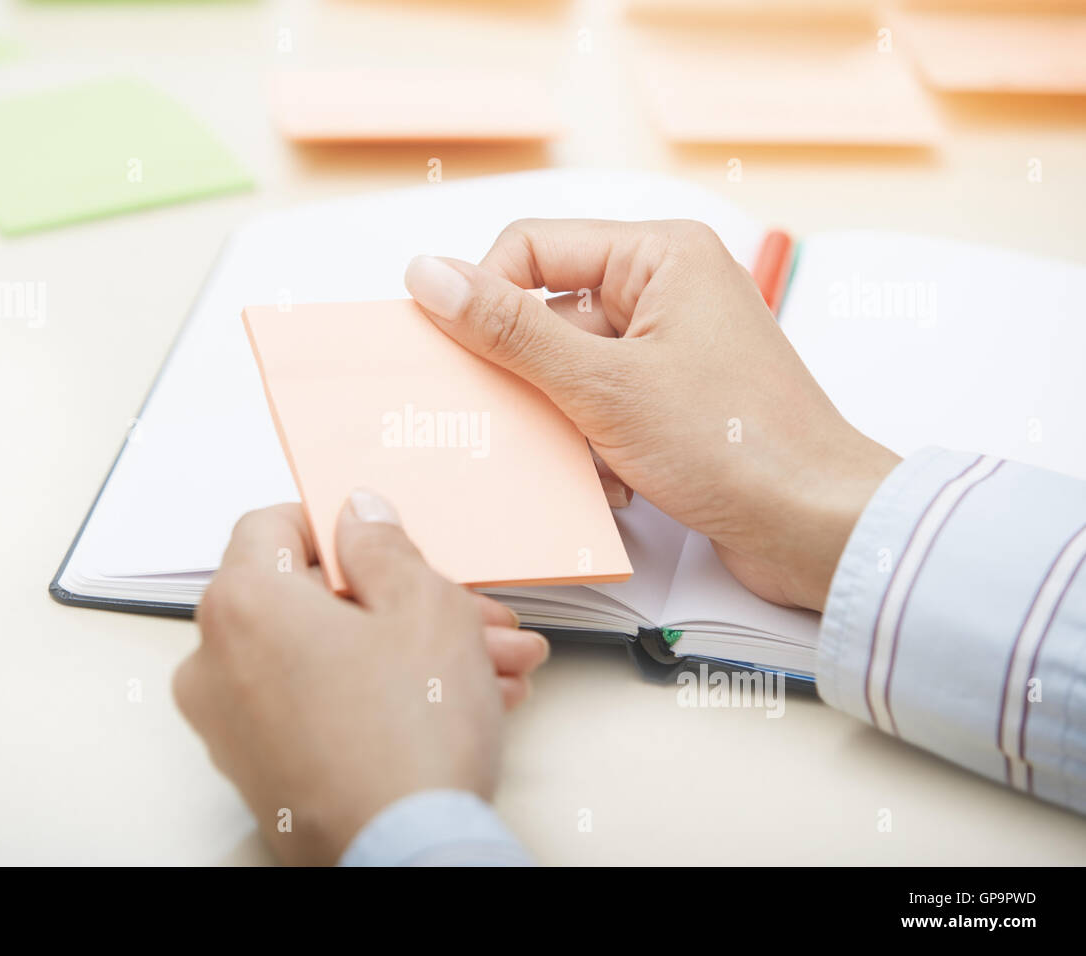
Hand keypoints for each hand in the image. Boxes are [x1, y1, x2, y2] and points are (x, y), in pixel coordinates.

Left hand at [173, 493, 547, 864]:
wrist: (409, 859)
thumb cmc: (410, 741)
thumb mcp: (424, 605)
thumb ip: (384, 544)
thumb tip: (358, 517)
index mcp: (243, 602)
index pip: (272, 524)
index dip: (336, 525)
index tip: (382, 541)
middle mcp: (216, 661)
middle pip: (311, 598)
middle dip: (404, 603)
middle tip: (469, 614)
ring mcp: (231, 723)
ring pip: (327, 655)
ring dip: (408, 652)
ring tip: (488, 668)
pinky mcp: (258, 769)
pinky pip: (318, 705)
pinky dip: (377, 695)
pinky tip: (455, 703)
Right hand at [404, 219, 900, 610]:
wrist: (817, 528)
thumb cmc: (733, 445)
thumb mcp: (602, 384)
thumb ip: (509, 330)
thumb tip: (429, 274)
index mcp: (658, 254)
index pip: (530, 247)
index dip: (484, 297)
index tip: (454, 353)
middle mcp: (664, 290)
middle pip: (546, 313)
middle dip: (528, 376)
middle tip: (514, 416)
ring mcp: (670, 349)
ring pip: (567, 371)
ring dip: (563, 423)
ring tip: (594, 458)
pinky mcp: (672, 402)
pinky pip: (597, 409)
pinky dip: (593, 447)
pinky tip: (618, 481)